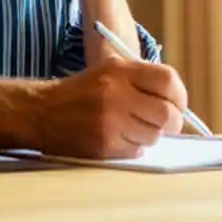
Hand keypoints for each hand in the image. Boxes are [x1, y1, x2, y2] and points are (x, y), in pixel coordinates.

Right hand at [30, 55, 186, 157]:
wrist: (41, 112)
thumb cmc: (81, 93)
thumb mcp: (109, 72)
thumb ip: (142, 81)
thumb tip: (177, 104)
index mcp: (120, 70)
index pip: (168, 80)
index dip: (179, 96)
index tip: (177, 105)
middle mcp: (116, 93)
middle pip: (166, 113)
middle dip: (172, 122)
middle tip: (166, 125)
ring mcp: (110, 121)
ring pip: (153, 135)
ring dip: (150, 136)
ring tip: (134, 129)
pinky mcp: (103, 144)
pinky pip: (136, 150)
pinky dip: (134, 147)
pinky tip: (119, 138)